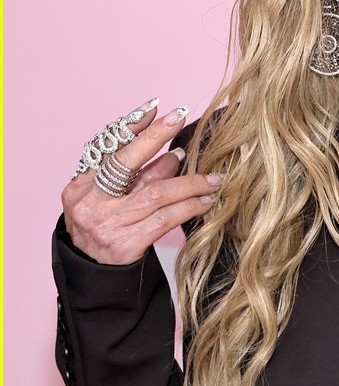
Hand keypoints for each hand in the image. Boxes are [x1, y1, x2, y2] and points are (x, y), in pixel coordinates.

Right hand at [62, 100, 222, 264]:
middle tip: (181, 120)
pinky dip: (189, 208)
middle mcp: (90, 204)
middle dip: (156, 138)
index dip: (133, 128)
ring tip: (212, 178)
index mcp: (79, 188)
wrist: (95, 277)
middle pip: (130, 165)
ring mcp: (108, 225)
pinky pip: (165, 219)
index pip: (109, 150)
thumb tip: (164, 141)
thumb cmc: (104, 229)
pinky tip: (206, 201)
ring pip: (156, 193)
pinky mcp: (126, 245)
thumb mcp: (103, 199)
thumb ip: (127, 173)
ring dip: (189, 182)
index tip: (157, 108)